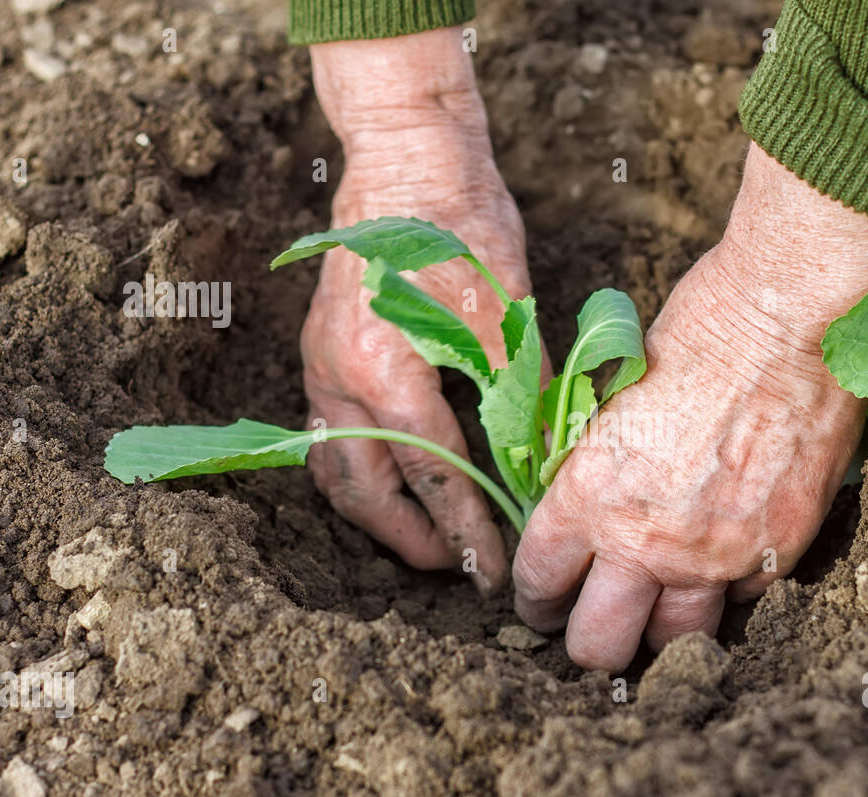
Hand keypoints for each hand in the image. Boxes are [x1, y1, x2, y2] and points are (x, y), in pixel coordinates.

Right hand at [301, 29, 530, 594]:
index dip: (464, 526)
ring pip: (336, 468)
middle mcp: (337, 375)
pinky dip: (364, 473)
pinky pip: (330, 436)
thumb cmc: (460, 221)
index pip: (430, 472)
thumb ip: (519, 394)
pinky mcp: (325, 354)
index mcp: (382, 367)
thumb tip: (546, 463)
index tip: (492, 569)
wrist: (407, 156)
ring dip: (379, 514)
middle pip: (364, 488)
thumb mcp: (505, 309)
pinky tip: (401, 485)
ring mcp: (322, 365)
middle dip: (411, 538)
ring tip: (427, 540)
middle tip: (459, 569)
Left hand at [513, 144, 867, 669]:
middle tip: (596, 621)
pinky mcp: (777, 551)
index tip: (545, 601)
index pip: (539, 584)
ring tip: (662, 607)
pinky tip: (726, 555)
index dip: (536, 599)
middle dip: (589, 641)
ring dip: (663, 628)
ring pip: (676, 642)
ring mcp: (716, 557)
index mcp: (589, 497)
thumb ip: (596, 476)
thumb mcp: (614, 404)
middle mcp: (645, 542)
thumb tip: (585, 514)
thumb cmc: (698, 334)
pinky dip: (730, 587)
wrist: (791, 318)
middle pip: (598, 646)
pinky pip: (742, 599)